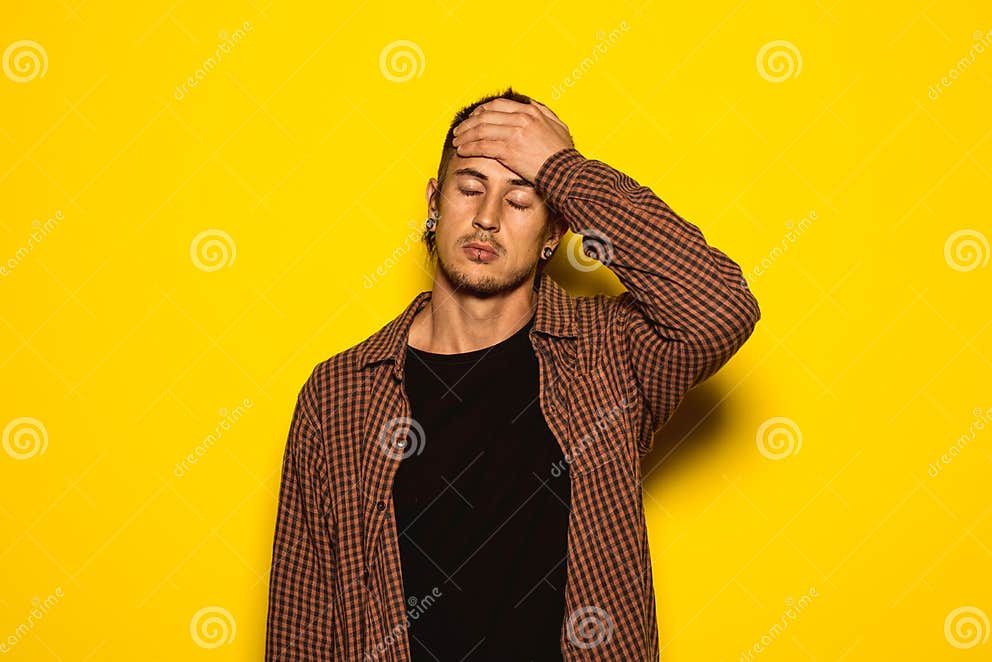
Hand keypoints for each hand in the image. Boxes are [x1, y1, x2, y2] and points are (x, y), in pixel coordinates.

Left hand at [450, 98, 573, 182]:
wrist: (565, 171)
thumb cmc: (563, 153)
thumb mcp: (557, 126)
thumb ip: (544, 113)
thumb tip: (533, 106)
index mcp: (529, 111)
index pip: (497, 106)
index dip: (481, 111)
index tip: (473, 118)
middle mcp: (520, 119)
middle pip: (485, 116)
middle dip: (468, 123)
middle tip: (459, 131)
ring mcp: (513, 134)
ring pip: (480, 130)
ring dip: (465, 136)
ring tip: (457, 142)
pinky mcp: (508, 151)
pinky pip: (482, 146)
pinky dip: (469, 148)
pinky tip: (462, 150)